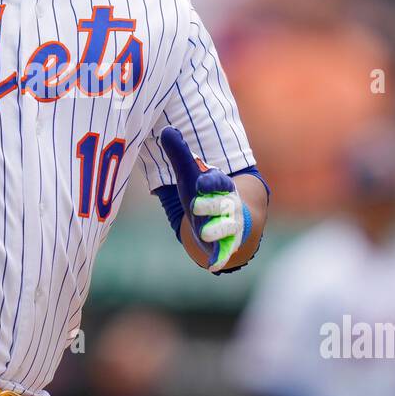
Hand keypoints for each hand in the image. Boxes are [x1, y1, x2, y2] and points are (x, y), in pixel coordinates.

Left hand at [159, 126, 250, 272]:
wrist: (223, 217)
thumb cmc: (203, 193)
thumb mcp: (190, 176)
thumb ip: (180, 155)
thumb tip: (167, 130)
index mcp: (220, 186)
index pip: (218, 182)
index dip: (210, 182)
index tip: (201, 181)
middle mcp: (227, 206)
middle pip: (221, 205)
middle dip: (210, 205)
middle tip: (196, 205)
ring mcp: (227, 226)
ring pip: (225, 227)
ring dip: (216, 230)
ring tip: (204, 232)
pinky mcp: (225, 244)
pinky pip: (224, 251)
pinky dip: (220, 258)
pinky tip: (213, 266)